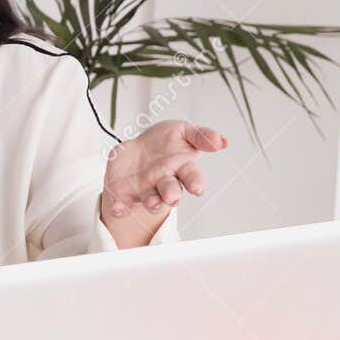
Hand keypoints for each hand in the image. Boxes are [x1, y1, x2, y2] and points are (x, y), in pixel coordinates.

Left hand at [102, 120, 227, 217]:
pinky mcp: (124, 193)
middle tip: (172, 197)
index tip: (198, 188)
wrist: (138, 149)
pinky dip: (120, 208)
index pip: (192, 177)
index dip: (196, 182)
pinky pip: (122, 204)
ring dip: (151, 203)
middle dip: (171, 195)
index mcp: (181, 168)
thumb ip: (201, 135)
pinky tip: (117, 208)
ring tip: (151, 202)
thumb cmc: (165, 142)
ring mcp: (144, 189)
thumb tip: (222, 142)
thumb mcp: (183, 131)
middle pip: (170, 191)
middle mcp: (164, 182)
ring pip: (150, 200)